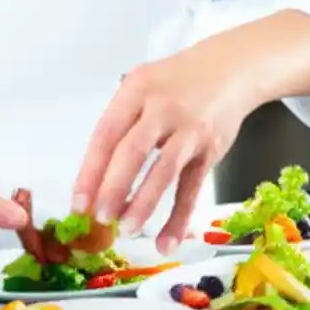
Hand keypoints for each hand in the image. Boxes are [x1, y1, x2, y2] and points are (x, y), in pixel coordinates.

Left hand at [73, 11, 309, 252]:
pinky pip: (192, 188)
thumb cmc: (176, 83)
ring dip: (144, 204)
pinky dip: (179, 217)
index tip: (78, 202)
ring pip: (164, 171)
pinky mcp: (210, 149)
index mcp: (136, 91)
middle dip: (113, 188)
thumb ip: (119, 124)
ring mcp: (189, 129)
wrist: (231, 68)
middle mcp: (162, 108)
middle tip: (99, 217)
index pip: (106, 134)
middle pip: (132, 152)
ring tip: (127, 229)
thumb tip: (93, 179)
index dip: (90, 171)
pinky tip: (166, 241)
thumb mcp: (141, 86)